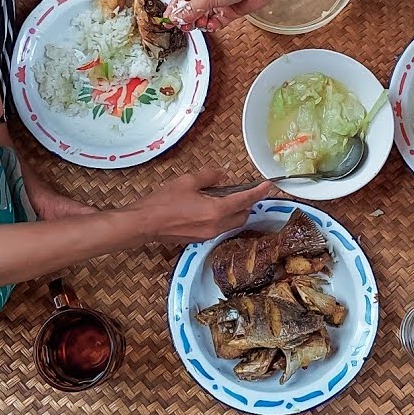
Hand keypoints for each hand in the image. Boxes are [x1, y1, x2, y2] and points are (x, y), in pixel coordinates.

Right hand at [130, 168, 273, 244]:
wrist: (145, 224)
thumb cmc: (163, 202)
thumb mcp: (187, 181)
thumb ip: (209, 176)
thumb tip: (222, 175)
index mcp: (216, 211)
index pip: (245, 200)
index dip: (259, 191)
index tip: (268, 185)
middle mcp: (216, 226)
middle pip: (243, 215)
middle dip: (247, 203)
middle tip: (243, 189)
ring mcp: (208, 235)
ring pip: (232, 223)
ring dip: (235, 211)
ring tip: (225, 197)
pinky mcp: (200, 239)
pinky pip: (219, 228)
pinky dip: (223, 218)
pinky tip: (211, 207)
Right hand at [171, 0, 277, 31]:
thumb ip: (190, 9)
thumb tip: (177, 18)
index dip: (174, 9)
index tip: (168, 21)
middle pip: (191, 8)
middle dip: (188, 18)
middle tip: (185, 26)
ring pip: (204, 16)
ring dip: (201, 22)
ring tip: (201, 23)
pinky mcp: (230, 9)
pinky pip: (217, 21)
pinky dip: (213, 24)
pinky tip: (212, 24)